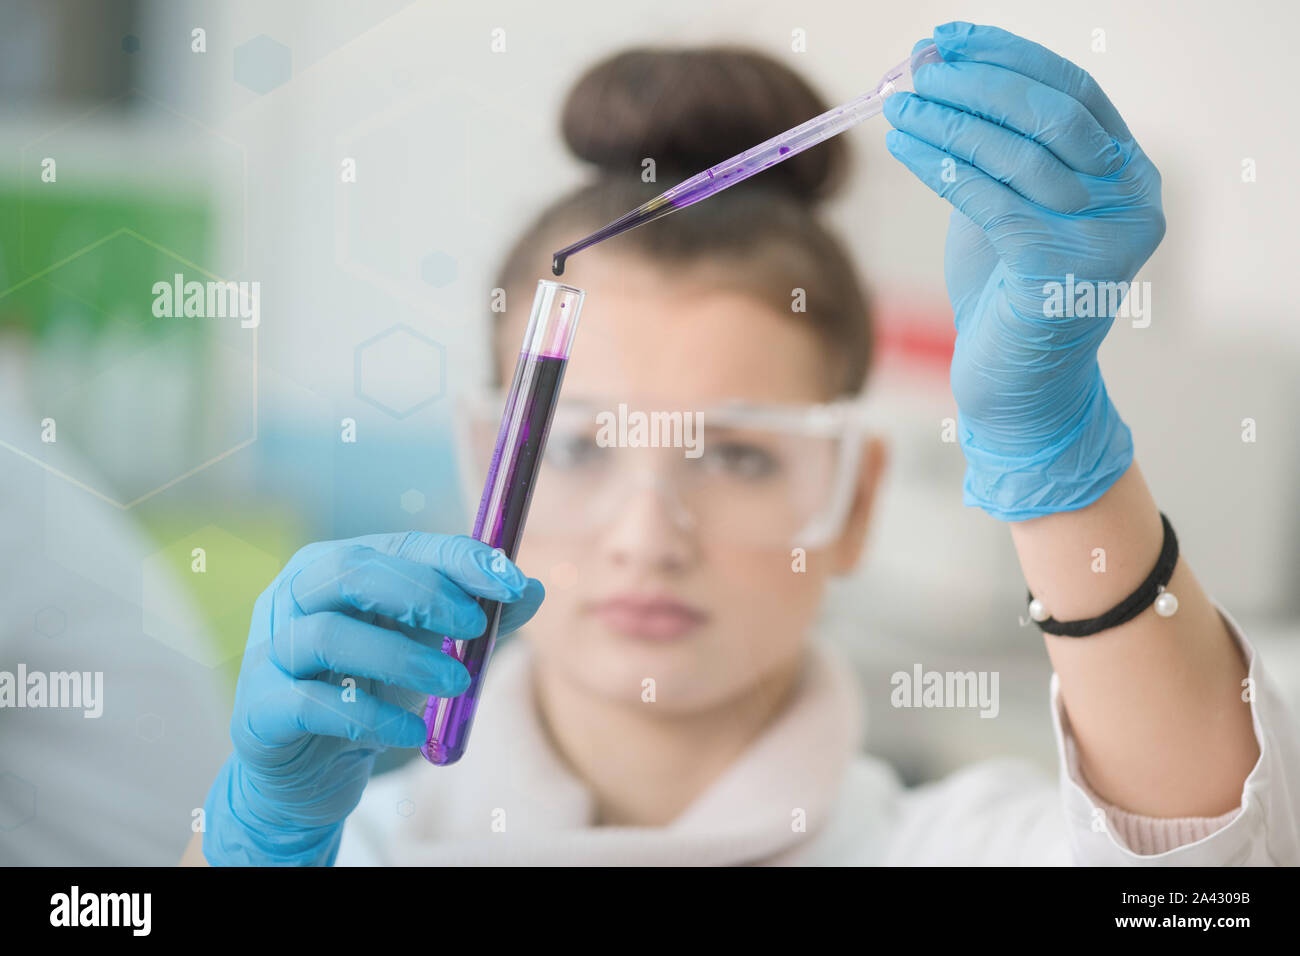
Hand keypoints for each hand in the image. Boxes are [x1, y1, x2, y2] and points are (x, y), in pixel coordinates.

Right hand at [202, 531, 543, 865]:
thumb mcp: (429, 650)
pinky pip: (309, 703)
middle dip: (423, 594)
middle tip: (474, 629)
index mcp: (341, 567)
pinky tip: (412, 735)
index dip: (460, 559)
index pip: (403, 544)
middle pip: (353, 571)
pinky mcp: (259, 708)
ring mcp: (270, 650)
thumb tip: (532, 588)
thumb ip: (476, 620)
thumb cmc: (369, 690)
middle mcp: (296, 595)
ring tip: (456, 686)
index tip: (512, 582)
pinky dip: (369, 717)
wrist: (309, 771)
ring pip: (326, 635)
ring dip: (402, 659)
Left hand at [884, 22, 1164, 520]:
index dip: (1009, 58)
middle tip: (919, 70)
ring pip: (1019, 155)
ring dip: (950, 122)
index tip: (949, 39)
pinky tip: (907, 146)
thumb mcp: (1006, 206)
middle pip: (1053, 114)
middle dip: (979, 84)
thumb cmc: (1007, 296)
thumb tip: (936, 70)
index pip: (1073, 91)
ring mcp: (1105, 238)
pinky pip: (993, 201)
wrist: (1017, 390)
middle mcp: (1132, 201)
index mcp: (1127, 175)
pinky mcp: (1062, 271)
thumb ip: (990, 148)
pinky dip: (944, 166)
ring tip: (899, 105)